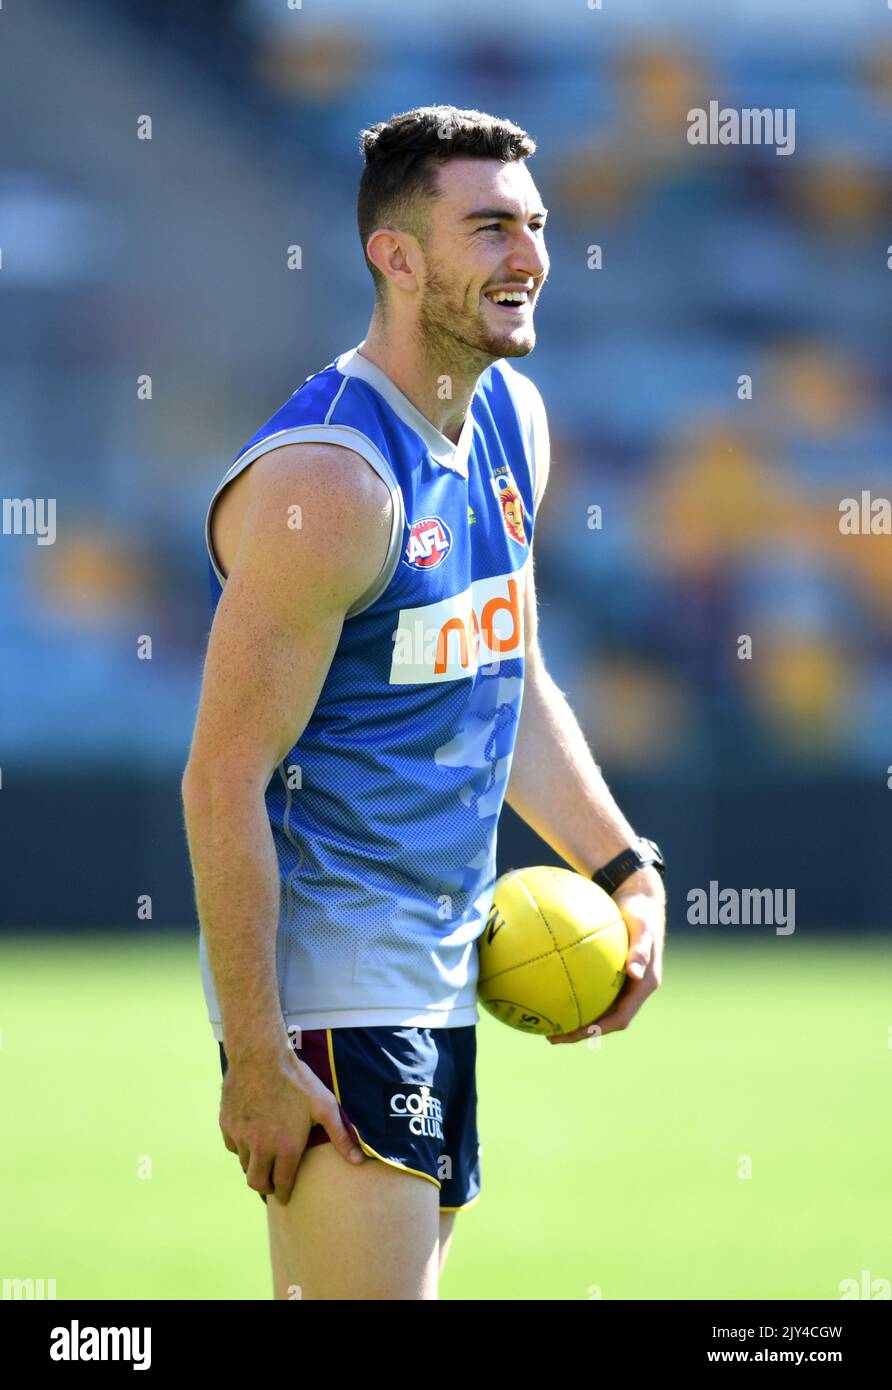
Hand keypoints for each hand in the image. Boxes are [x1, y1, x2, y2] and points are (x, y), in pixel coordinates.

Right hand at [219, 1043, 365, 1204]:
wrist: (260, 1056)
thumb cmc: (296, 1080)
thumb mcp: (324, 1105)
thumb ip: (340, 1135)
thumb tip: (358, 1160)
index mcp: (286, 1148)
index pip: (282, 1184)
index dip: (284, 1194)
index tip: (285, 1197)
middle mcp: (261, 1149)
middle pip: (258, 1183)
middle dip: (266, 1188)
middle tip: (272, 1185)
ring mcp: (241, 1137)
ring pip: (244, 1165)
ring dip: (254, 1167)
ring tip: (264, 1160)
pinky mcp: (227, 1125)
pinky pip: (232, 1146)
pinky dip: (241, 1148)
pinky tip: (250, 1138)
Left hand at [548, 866, 664, 1043]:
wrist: (641, 896)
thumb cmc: (642, 910)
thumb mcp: (643, 927)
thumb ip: (641, 949)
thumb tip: (636, 973)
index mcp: (644, 985)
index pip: (620, 1018)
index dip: (598, 1030)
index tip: (575, 1034)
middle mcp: (632, 988)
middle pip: (605, 1019)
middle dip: (580, 1030)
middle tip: (552, 1035)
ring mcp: (622, 980)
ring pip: (597, 1005)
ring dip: (575, 1015)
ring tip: (546, 1018)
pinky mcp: (611, 970)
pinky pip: (590, 984)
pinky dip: (572, 989)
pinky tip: (548, 983)